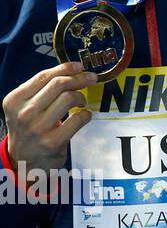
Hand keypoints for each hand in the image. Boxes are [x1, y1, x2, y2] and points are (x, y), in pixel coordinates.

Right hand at [2, 61, 97, 180]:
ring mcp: (38, 128)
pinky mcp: (53, 141)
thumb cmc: (28, 127)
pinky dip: (86, 114)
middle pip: (59, 84)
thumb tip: (71, 70)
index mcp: (15, 100)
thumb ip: (40, 89)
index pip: (44, 76)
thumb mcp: (23, 106)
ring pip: (69, 98)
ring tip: (81, 102)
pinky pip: (78, 119)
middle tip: (90, 79)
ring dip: (81, 97)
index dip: (65, 68)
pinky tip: (84, 116)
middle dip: (79, 78)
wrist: (23, 160)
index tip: (80, 66)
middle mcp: (24, 113)